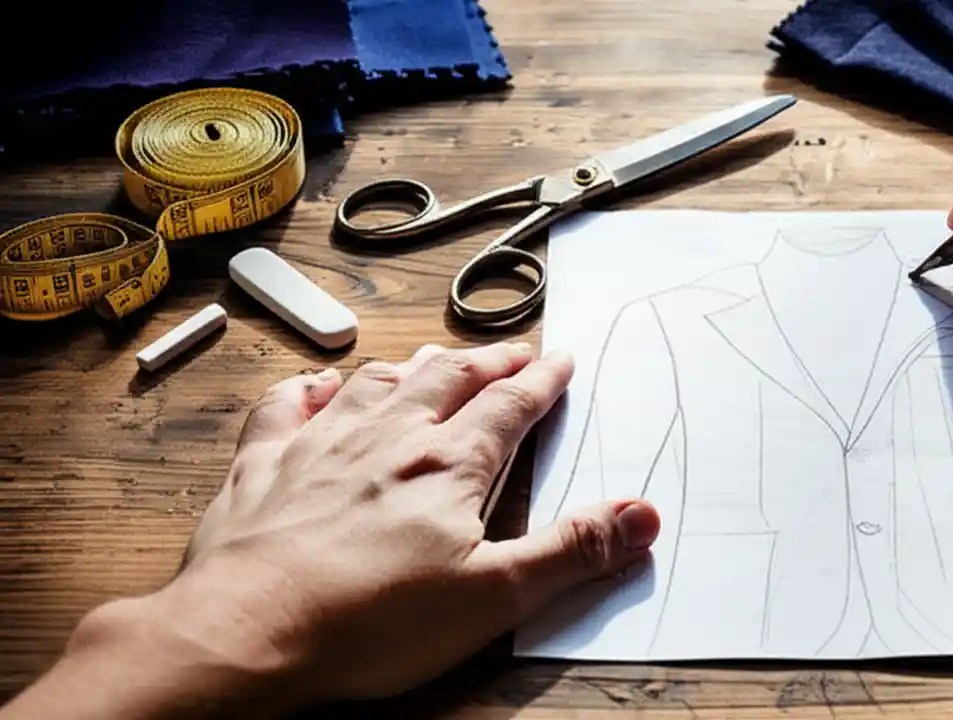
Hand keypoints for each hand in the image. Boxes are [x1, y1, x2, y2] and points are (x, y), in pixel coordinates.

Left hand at [1, 343, 660, 718]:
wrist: (247, 630)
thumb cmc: (369, 620)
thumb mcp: (495, 596)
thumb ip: (571, 550)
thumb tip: (642, 516)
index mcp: (447, 465)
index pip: (509, 406)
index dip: (541, 381)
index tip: (560, 360)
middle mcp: (386, 438)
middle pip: (447, 380)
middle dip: (487, 362)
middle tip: (512, 352)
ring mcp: (320, 445)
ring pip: (376, 383)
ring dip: (413, 365)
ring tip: (434, 357)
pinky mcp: (263, 467)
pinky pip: (288, 407)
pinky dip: (308, 389)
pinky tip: (319, 385)